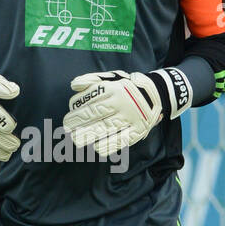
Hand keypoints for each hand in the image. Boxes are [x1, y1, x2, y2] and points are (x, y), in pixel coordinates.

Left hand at [62, 67, 191, 156]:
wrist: (157, 93)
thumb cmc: (126, 86)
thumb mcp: (111, 77)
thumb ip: (91, 80)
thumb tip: (73, 86)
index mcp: (115, 88)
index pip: (92, 99)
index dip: (78, 109)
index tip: (69, 116)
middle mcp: (123, 102)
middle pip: (97, 114)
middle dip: (79, 123)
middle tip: (68, 129)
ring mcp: (131, 118)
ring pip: (107, 128)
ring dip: (89, 136)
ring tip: (77, 140)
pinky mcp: (138, 130)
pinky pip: (122, 140)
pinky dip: (108, 146)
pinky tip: (96, 148)